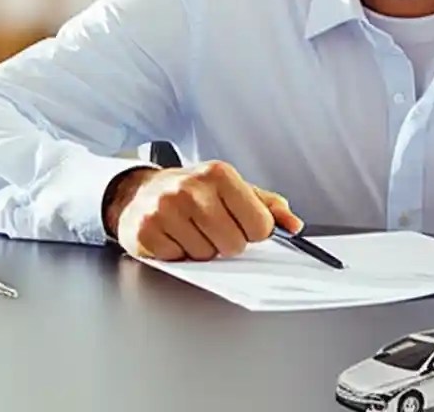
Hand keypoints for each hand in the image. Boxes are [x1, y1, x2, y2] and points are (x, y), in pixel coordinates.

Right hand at [106, 160, 303, 260]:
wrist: (140, 192)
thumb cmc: (192, 193)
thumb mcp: (231, 189)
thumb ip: (266, 206)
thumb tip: (293, 225)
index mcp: (219, 174)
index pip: (260, 225)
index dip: (253, 232)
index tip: (241, 224)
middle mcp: (190, 187)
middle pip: (233, 244)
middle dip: (226, 244)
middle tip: (211, 229)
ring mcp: (165, 208)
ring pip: (205, 255)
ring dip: (200, 250)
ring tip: (189, 231)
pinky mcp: (146, 229)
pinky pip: (177, 259)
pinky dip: (177, 254)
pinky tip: (171, 236)